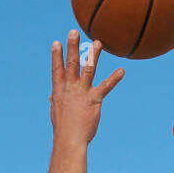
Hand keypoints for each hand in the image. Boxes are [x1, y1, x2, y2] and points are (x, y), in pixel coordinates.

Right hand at [49, 31, 123, 146]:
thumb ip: (56, 100)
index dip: (56, 56)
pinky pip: (105, 87)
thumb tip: (52, 97)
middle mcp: (70, 88)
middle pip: (71, 63)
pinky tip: (121, 71)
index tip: (57, 42)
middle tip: (74, 32)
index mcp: (59, 90)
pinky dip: (114, 78)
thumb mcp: (56, 111)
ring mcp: (82, 93)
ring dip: (93, 55)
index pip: (56, 69)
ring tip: (97, 42)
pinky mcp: (94, 100)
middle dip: (72, 47)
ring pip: (88, 70)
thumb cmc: (63, 128)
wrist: (69, 140)